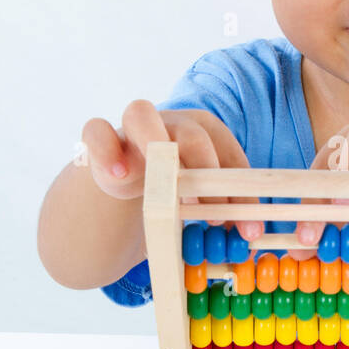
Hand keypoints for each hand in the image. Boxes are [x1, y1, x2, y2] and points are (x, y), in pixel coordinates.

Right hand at [80, 101, 263, 242]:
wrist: (120, 183)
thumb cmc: (169, 187)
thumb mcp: (198, 199)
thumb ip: (221, 211)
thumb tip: (252, 235)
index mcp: (202, 132)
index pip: (228, 151)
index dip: (241, 188)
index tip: (248, 225)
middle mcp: (170, 124)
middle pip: (192, 130)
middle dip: (207, 170)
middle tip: (213, 213)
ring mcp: (132, 128)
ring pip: (140, 114)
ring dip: (154, 143)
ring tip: (162, 188)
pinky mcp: (99, 139)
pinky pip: (96, 131)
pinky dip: (106, 149)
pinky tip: (119, 175)